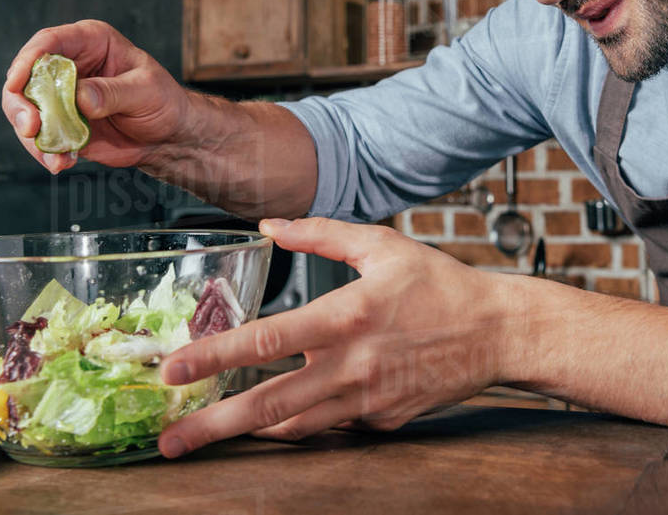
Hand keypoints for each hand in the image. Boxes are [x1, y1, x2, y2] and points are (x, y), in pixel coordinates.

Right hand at [2, 20, 192, 173]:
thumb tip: (79, 97)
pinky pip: (39, 135)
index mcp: (90, 41)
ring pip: (25, 109)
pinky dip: (44, 151)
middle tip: (31, 128)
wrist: (168, 137)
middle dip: (20, 104)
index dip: (27, 60)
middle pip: (25, 77)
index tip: (16, 82)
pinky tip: (61, 163)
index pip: (49, 41)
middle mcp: (69, 64)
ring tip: (55, 158)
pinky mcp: (60, 123)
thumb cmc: (163, 101)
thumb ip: (112, 92)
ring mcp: (61, 95)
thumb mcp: (146, 91)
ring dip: (31, 135)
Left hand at [156, 218, 513, 457]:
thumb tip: (269, 225)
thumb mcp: (382, 245)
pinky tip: (282, 415)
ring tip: (209, 434)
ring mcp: (367, 401)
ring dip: (248, 432)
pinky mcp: (382, 422)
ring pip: (294, 426)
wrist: (497, 332)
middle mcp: (352, 366)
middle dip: (212, 426)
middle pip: (267, 404)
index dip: (213, 356)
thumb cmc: (439, 284)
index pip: (266, 341)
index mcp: (346, 316)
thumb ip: (321, 235)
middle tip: (170, 442)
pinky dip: (302, 421)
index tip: (172, 369)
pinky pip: (331, 425)